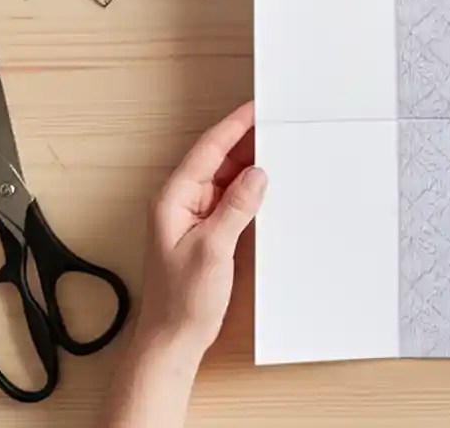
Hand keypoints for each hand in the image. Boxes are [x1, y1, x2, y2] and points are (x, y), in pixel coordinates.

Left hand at [137, 101, 266, 353]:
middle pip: (216, 160)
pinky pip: (229, 201)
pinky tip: (266, 187)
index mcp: (173, 199)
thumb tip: (257, 174)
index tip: (256, 109)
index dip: (232, 127)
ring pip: (225, 180)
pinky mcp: (206, 233)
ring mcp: (193, 218)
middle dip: (245, 141)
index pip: (207, 151)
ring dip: (249, 166)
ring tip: (278, 148)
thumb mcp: (213, 249)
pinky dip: (248, 191)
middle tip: (276, 125)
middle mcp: (181, 203)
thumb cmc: (181, 300)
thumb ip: (235, 208)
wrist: (172, 340)